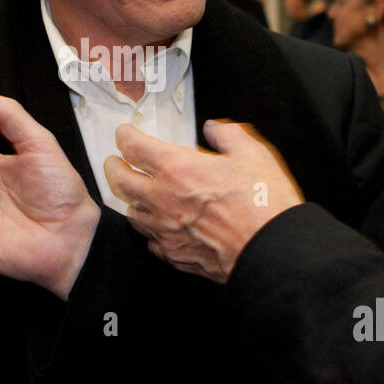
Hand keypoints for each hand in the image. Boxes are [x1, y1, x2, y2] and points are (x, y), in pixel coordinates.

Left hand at [103, 119, 301, 283]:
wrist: (271, 252)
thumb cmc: (264, 205)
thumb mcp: (253, 155)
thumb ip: (229, 135)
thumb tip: (215, 129)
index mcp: (178, 169)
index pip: (134, 146)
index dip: (125, 136)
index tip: (125, 133)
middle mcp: (163, 200)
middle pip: (119, 180)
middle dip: (113, 166)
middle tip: (114, 161)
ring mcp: (165, 230)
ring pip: (131, 213)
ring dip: (130, 199)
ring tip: (135, 193)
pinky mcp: (173, 255)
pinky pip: (149, 240)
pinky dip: (149, 229)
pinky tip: (157, 225)